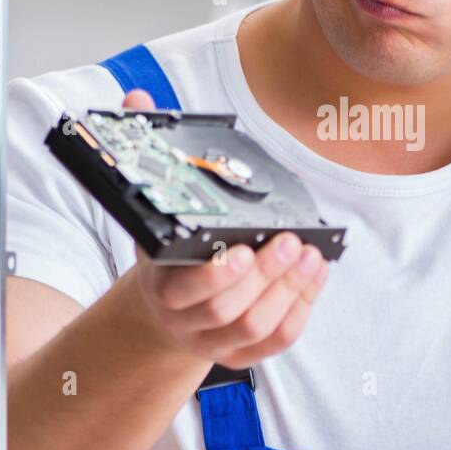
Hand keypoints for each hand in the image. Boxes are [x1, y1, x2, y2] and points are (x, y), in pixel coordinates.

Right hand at [120, 88, 330, 368]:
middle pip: (227, 310)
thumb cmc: (166, 251)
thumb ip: (149, 155)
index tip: (243, 248)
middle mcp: (185, 319)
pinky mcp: (240, 352)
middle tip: (290, 242)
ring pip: (255, 326)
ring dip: (288, 292)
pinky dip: (300, 310)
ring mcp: (214, 340)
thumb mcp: (150, 208)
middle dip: (264, 276)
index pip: (185, 291)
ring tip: (309, 254)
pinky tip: (314, 275)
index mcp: (161, 284)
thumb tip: (136, 97)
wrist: (162, 310)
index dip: (217, 276)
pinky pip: (275, 341)